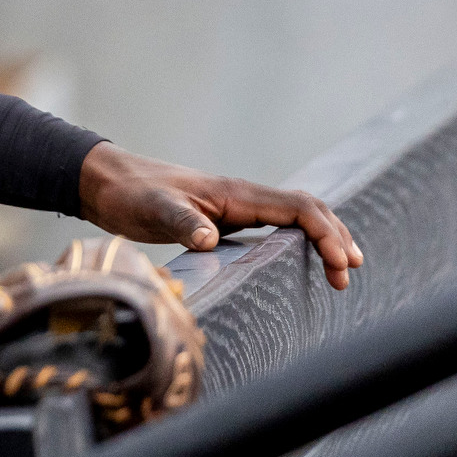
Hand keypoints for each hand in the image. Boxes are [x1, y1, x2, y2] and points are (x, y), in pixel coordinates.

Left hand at [78, 141, 364, 290]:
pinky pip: (271, 228)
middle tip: (350, 274)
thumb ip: (182, 222)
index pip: (298, 207)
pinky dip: (295, 243)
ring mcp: (234, 207)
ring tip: (341, 270)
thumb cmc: (130, 194)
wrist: (106, 182)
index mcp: (236, 193)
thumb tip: (209, 240)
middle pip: (306, 210)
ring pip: (292, 217)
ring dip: (320, 239)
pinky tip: (299, 264)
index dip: (325, 234)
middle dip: (334, 237)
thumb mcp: (153, 209)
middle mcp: (242, 197)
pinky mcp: (223, 220)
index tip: (340, 264)